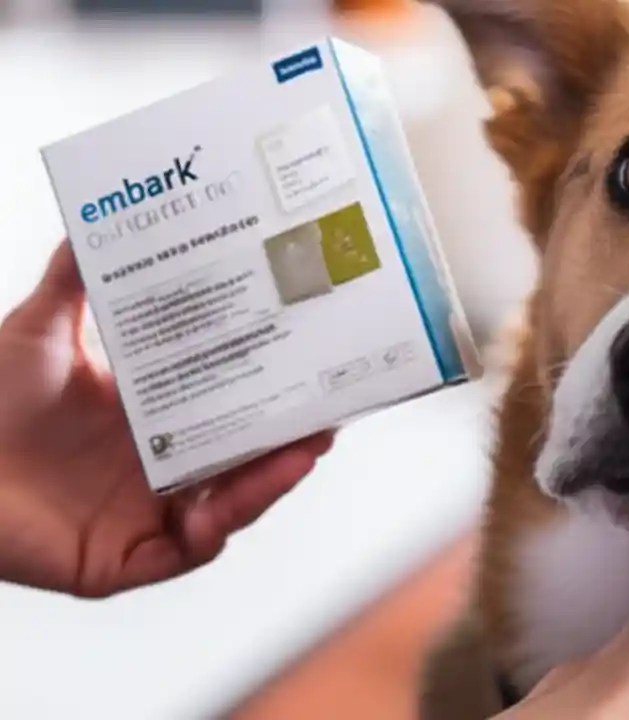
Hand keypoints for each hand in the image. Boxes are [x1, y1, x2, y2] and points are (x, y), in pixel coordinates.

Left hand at [0, 241, 333, 597]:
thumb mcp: (41, 328)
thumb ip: (74, 278)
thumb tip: (96, 219)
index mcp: (152, 420)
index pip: (232, 409)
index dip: (275, 395)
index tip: (311, 366)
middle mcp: (159, 470)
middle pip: (246, 461)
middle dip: (293, 442)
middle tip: (331, 413)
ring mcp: (147, 515)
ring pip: (230, 509)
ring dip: (269, 484)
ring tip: (303, 452)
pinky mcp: (124, 559)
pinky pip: (184, 553)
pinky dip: (210, 533)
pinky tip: (218, 511)